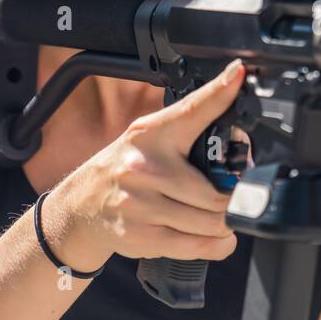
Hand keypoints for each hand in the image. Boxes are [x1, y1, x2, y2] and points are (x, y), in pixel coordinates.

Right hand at [46, 60, 245, 267]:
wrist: (80, 207)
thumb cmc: (124, 170)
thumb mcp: (148, 140)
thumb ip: (188, 136)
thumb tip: (241, 140)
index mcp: (151, 134)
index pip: (191, 111)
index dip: (219, 93)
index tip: (238, 73)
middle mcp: (145, 167)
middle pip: (217, 193)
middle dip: (233, 199)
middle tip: (232, 197)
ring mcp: (141, 204)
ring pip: (212, 222)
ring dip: (227, 224)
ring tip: (222, 217)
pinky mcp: (141, 236)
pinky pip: (198, 246)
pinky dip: (218, 245)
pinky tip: (215, 236)